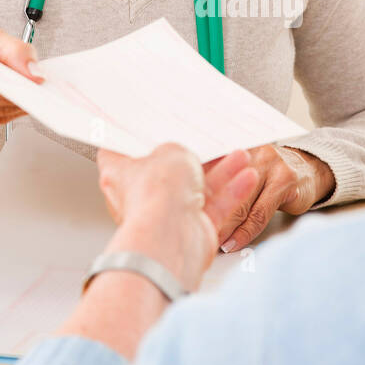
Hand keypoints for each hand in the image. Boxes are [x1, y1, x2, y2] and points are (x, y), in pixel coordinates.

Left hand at [95, 142, 259, 291]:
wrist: (171, 235)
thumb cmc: (156, 195)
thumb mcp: (170, 151)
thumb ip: (177, 151)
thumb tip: (181, 155)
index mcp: (119, 175)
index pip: (118, 153)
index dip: (136, 139)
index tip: (150, 129)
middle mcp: (140, 197)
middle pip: (167, 172)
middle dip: (191, 158)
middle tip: (207, 143)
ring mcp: (166, 214)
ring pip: (196, 189)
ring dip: (220, 173)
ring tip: (239, 156)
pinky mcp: (190, 229)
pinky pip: (214, 207)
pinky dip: (231, 193)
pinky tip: (245, 178)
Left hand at [204, 144, 334, 252]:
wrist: (311, 169)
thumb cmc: (272, 175)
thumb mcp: (245, 172)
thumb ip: (222, 181)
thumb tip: (191, 204)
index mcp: (235, 150)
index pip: (209, 172)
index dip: (196, 196)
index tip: (183, 216)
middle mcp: (251, 154)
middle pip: (223, 189)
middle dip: (208, 215)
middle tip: (194, 235)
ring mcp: (270, 166)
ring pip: (241, 204)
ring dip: (225, 228)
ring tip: (212, 244)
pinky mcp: (285, 182)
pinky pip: (260, 214)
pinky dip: (245, 232)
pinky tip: (234, 243)